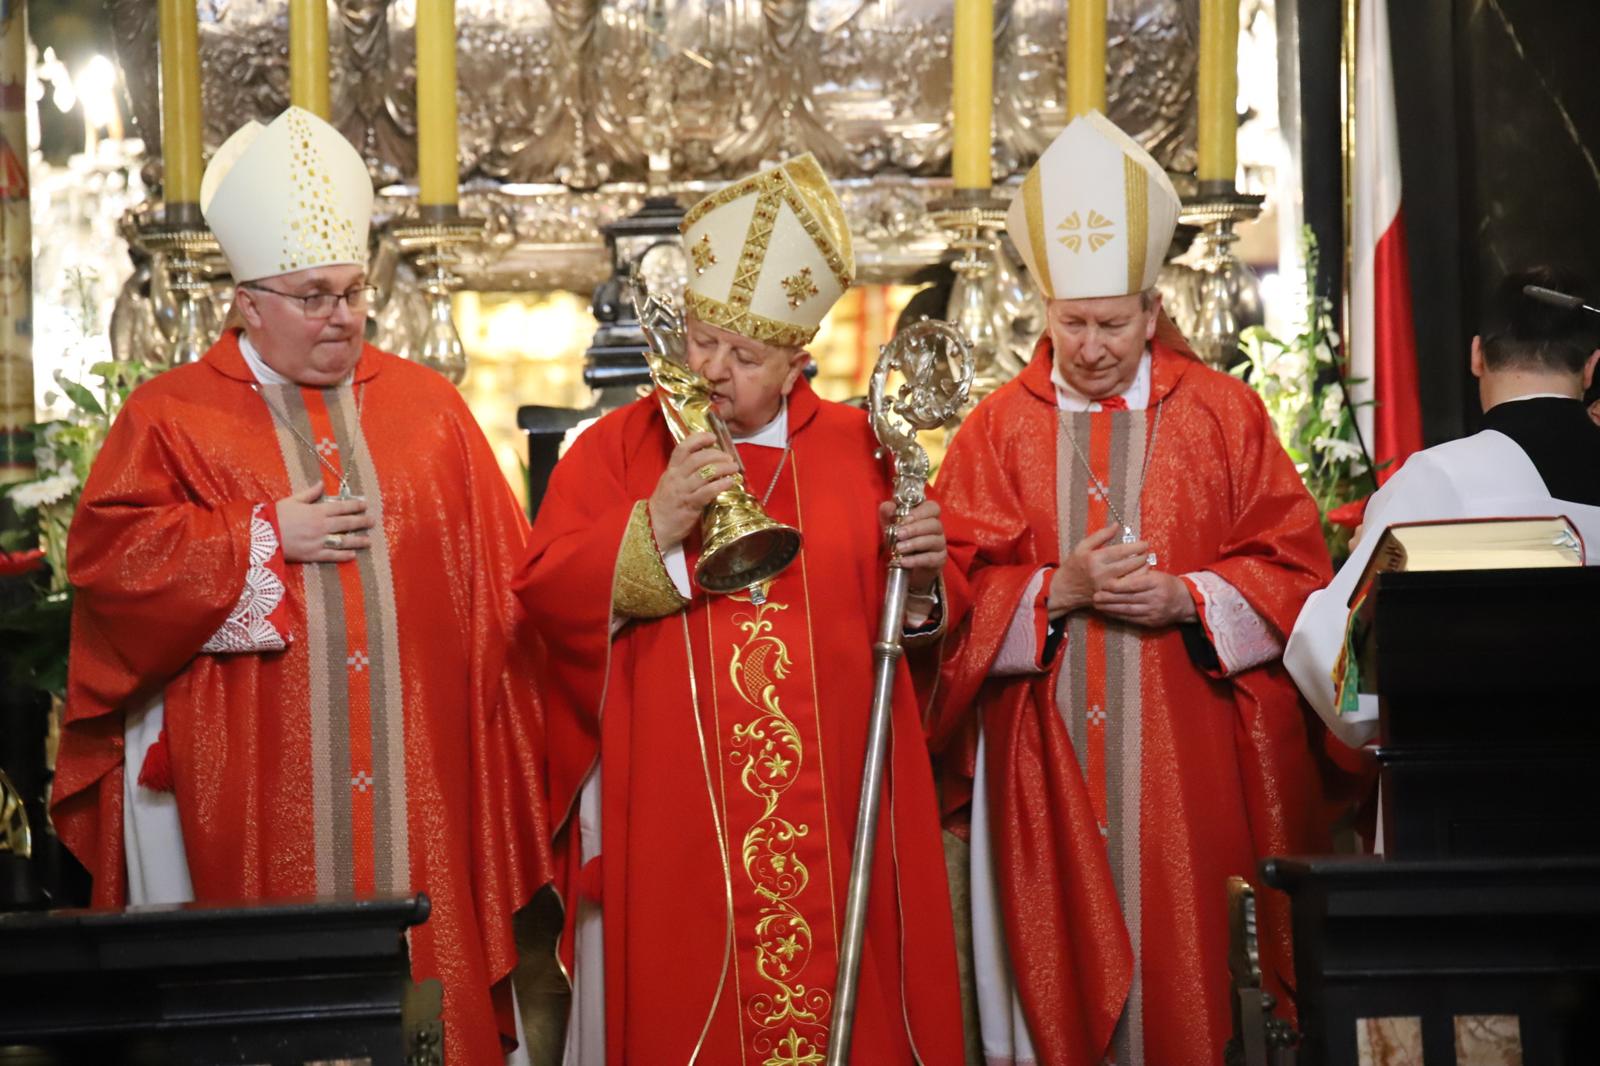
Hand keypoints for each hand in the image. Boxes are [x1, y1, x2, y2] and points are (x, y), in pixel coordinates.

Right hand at [277, 482, 373, 563]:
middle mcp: (321, 526)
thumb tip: (322, 484)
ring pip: (343, 540)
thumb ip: (309, 494)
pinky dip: (343, 556)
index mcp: (317, 511)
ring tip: (369, 541)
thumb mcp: (292, 501)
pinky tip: (352, 555)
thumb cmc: (275, 516)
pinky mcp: (312, 554)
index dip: (355, 506)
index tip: (365, 505)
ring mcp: (318, 541)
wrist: (262, 535)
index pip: (342, 507)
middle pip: (347, 523)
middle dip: (361, 521)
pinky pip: (331, 556)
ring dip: (358, 540)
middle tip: (372, 521)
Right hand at [649, 431, 738, 550]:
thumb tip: (708, 462)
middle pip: (697, 459)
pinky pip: (707, 492)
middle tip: (729, 458)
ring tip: (734, 469)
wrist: (655, 527)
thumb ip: (685, 472)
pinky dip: (720, 485)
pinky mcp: (689, 505)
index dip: (698, 439)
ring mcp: (682, 491)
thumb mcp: (671, 483)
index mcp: (671, 470)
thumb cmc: (666, 505)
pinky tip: (729, 482)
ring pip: (704, 473)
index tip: (712, 437)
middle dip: (716, 455)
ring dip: (722, 468)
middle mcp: (676, 478)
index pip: (682, 448)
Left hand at [879, 498, 945, 592]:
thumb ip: (887, 513)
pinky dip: (916, 560)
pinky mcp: (939, 560)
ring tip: (899, 548)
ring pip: (933, 540)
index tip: (904, 519)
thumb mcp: (890, 525)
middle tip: (899, 534)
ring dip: (915, 543)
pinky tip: (903, 561)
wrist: (905, 566)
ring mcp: (940, 544)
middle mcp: (937, 529)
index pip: (933, 508)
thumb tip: (889, 507)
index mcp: (927, 516)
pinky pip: (931, 558)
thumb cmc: (900, 540)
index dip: (920, 512)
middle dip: (915, 529)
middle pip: (934, 524)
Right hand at [1048, 523, 1150, 617]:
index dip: (1136, 547)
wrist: (1064, 589)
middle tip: (1146, 551)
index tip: (1145, 543)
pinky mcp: (1110, 595)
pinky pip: (1129, 587)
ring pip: (1132, 577)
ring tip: (1145, 561)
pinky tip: (1140, 573)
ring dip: (1143, 568)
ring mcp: (1107, 586)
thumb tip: (1116, 525)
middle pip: (1129, 564)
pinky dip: (1138, 580)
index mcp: (1094, 559)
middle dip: (1142, 556)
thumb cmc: (1073, 566)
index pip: (1121, 551)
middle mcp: (1101, 573)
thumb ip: (1100, 536)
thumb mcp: (1082, 547)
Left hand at [1093, 567, 1197, 627]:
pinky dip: (1118, 616)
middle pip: (1129, 598)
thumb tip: (1118, 571)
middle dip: (1110, 598)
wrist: (1185, 602)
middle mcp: (1155, 598)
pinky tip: (1108, 612)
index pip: (1135, 584)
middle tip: (1095, 596)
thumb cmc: (1167, 584)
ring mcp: (1153, 611)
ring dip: (1111, 608)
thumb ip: (1139, 574)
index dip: (1118, 586)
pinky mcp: (1151, 622)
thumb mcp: (1156, 574)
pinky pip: (1131, 619)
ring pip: (1128, 610)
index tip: (1105, 584)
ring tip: (1097, 605)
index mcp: (1156, 583)